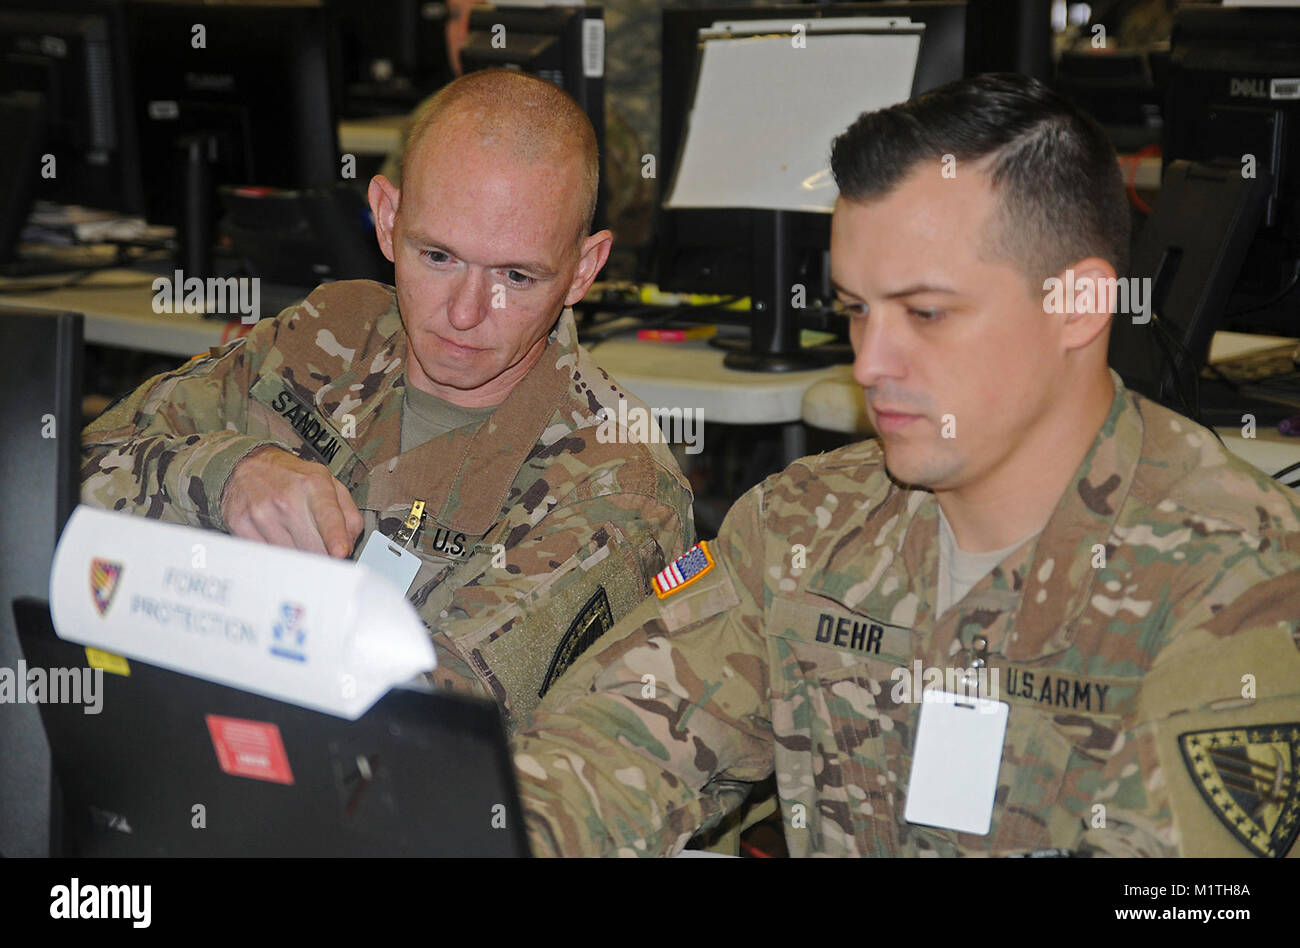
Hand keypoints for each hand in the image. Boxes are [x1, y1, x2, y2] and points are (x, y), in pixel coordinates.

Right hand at [221, 446, 363, 557]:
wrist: (250, 464)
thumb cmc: (294, 477)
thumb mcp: (329, 483)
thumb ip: (349, 514)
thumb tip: (350, 543)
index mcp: (314, 485)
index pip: (328, 516)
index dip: (335, 537)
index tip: (340, 552)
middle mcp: (287, 499)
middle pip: (311, 546)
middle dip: (322, 555)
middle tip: (323, 552)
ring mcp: (261, 512)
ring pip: (290, 555)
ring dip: (299, 555)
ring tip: (297, 538)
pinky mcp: (241, 525)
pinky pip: (267, 555)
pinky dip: (276, 554)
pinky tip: (277, 538)